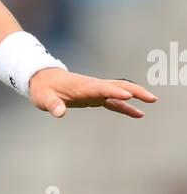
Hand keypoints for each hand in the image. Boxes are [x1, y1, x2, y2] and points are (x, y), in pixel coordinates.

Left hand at [28, 68, 156, 118]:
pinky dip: (125, 107)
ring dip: (135, 96)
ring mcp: (95, 90)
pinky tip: (137, 113)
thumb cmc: (43, 89)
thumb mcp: (44, 98)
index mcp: (81, 86)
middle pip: (117, 86)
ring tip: (151, 101)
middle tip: (151, 98)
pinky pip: (113, 101)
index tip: (128, 95)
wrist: (42, 79)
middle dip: (134, 91)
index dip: (114, 91)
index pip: (101, 88)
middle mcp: (92, 86)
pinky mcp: (94, 97)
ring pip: (119, 91)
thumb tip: (59, 113)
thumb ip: (53, 105)